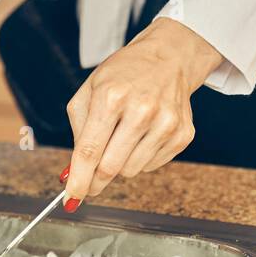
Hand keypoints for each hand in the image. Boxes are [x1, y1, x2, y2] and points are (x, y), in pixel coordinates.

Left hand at [62, 18, 222, 207]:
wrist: (168, 59)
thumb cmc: (123, 75)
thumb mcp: (89, 92)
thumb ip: (78, 132)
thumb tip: (72, 173)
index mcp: (111, 97)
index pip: (90, 150)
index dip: (79, 179)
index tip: (71, 198)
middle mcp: (142, 110)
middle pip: (110, 167)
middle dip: (95, 180)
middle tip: (90, 180)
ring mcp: (166, 123)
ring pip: (131, 171)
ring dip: (120, 164)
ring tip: (123, 138)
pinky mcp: (183, 134)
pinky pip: (151, 166)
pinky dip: (141, 158)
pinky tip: (143, 135)